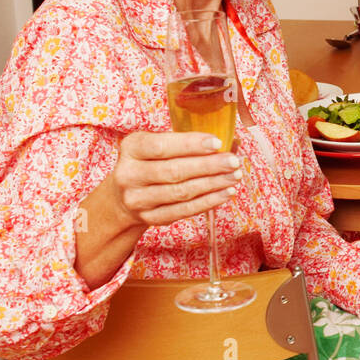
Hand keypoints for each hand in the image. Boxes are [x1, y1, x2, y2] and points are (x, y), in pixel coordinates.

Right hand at [107, 131, 239, 228]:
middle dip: (208, 166)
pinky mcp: (150, 218)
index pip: (160, 146)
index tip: (217, 143)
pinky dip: (208, 201)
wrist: (125, 195)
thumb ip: (187, 141)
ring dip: (213, 184)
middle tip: (233, 162)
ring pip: (180, 192)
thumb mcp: (158, 144)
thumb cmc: (151, 162)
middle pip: (173, 171)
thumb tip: (229, 142)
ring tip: (234, 176)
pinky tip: (226, 193)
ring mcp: (137, 199)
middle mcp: (128, 174)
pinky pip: (184, 211)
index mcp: (131, 148)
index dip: (190, 145)